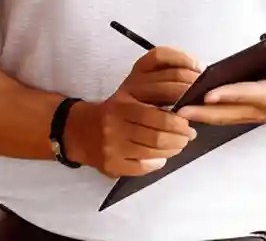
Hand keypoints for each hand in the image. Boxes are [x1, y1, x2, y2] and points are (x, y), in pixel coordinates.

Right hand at [64, 47, 201, 177]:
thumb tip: (184, 109)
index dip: (179, 122)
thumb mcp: (126, 97)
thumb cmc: (110, 113)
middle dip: (180, 138)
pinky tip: (159, 157)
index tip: (187, 123)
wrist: (77, 130)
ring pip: (153, 154)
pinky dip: (156, 163)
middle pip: (158, 137)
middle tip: (187, 136)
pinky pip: (142, 168)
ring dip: (172, 151)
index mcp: (121, 106)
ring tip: (177, 145)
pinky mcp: (111, 165)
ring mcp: (112, 148)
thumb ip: (151, 98)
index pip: (158, 116)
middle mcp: (115, 126)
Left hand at [178, 31, 265, 125]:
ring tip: (177, 110)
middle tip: (180, 110)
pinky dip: (210, 115)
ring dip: (203, 116)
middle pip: (231, 113)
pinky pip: (228, 117)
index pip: (249, 94)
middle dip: (205, 113)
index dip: (229, 95)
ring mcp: (257, 114)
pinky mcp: (252, 115)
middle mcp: (265, 108)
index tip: (208, 95)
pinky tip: (190, 110)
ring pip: (226, 118)